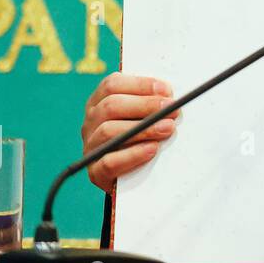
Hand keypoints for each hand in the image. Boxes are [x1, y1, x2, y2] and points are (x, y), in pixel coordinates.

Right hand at [81, 73, 179, 193]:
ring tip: (168, 128)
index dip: (140, 84)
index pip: (112, 84)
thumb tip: (171, 95)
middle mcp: (91, 122)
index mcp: (99, 102)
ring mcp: (91, 146)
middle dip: (146, 105)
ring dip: (144, 128)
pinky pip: (109, 162)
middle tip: (172, 109)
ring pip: (108, 131)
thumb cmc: (142, 138)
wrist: (131, 178)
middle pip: (111, 106)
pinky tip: (153, 149)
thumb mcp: (143, 117)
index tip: (166, 90)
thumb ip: (152, 104)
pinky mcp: (95, 172)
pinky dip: (133, 154)